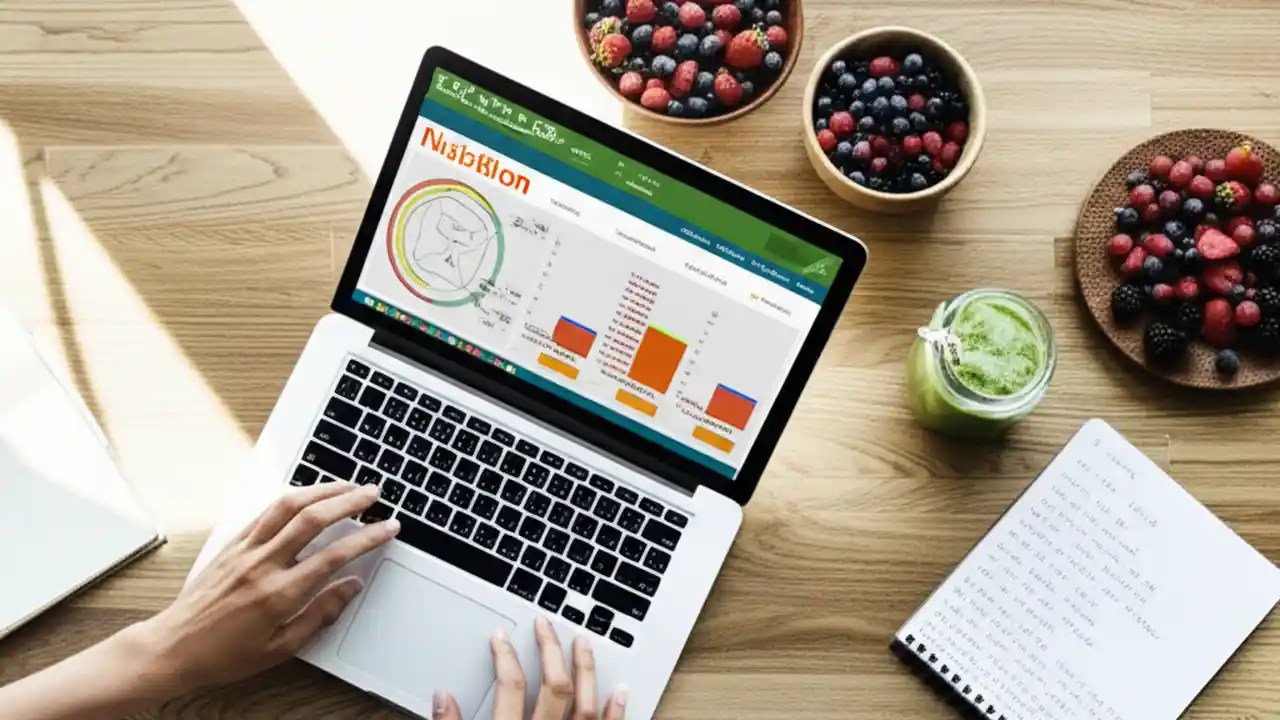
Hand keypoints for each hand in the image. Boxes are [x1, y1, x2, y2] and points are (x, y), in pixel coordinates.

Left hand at [137, 482, 398, 691]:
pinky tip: (306, 496)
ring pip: (288, 506)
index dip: (368, 537)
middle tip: (373, 493)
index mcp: (279, 593)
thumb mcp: (282, 648)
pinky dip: (291, 498)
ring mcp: (244, 550)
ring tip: (346, 485)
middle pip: (314, 518)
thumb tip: (352, 586)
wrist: (173, 648)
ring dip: (321, 490)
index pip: (335, 555)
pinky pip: (265, 512)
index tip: (388, 527)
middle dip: (349, 500)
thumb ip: (321, 613)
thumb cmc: (225, 655)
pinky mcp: (231, 544)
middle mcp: (262, 564)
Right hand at [433, 617, 625, 719]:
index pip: (510, 687)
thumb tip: (441, 695)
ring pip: (586, 705)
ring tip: (584, 643)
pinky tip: (620, 691)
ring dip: (586, 670)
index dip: (505, 658)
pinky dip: (616, 711)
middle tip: (545, 625)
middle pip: (555, 687)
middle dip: (551, 650)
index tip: (500, 637)